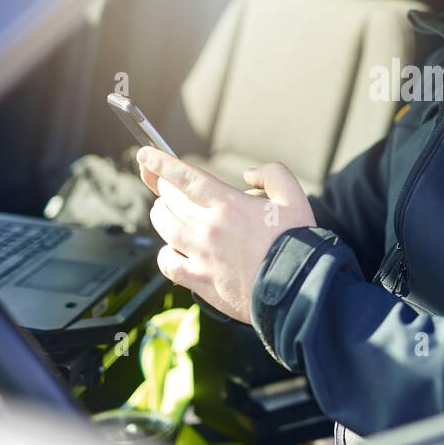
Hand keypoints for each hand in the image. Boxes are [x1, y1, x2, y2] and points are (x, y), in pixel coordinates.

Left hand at [136, 148, 315, 322]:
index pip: (184, 177)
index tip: (146, 155)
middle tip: (163, 182)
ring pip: (164, 228)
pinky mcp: (200, 281)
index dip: (161, 163)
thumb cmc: (297, 243)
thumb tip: (248, 175)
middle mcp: (208, 228)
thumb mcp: (294, 196)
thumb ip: (272, 174)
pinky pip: (169, 264)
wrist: (297, 288)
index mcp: (228, 205)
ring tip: (163, 209)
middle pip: (170, 199)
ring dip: (160, 214)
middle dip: (162, 186)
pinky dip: (165, 254)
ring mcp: (201, 255)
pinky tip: (171, 250)